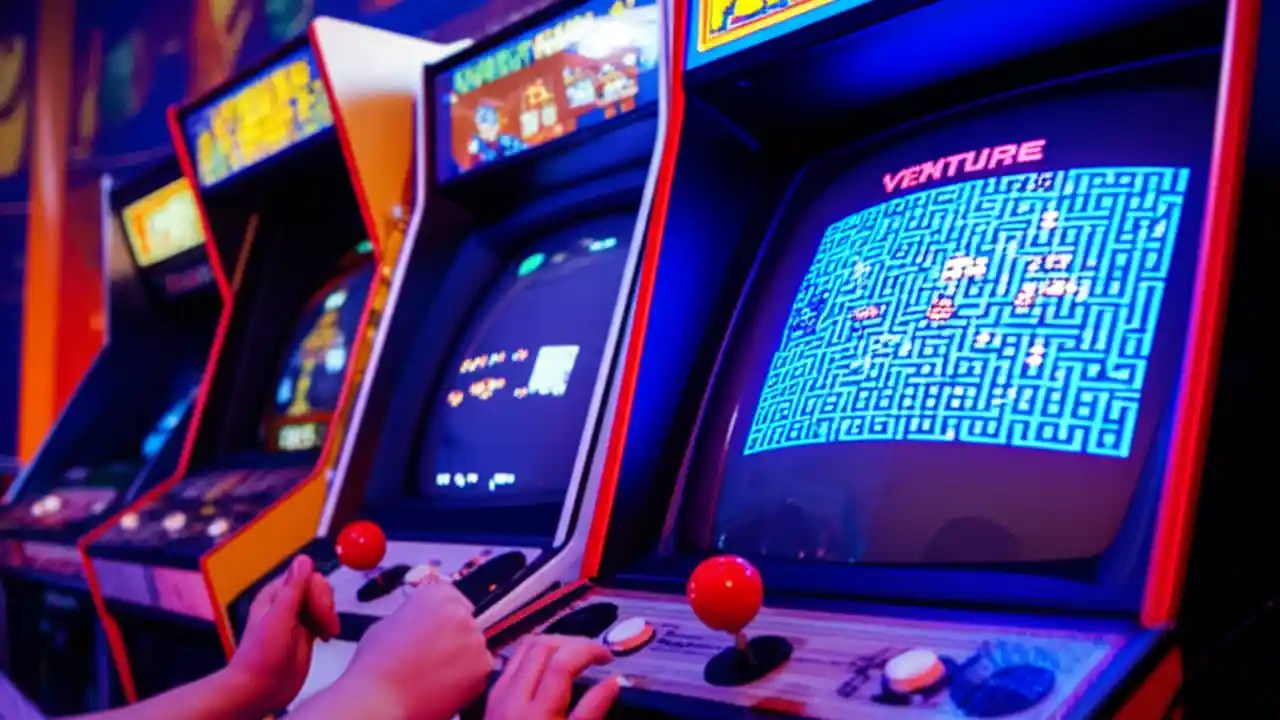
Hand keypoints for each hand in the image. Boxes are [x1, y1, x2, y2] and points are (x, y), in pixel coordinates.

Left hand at [225, 554, 339, 712]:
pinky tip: (327, 637)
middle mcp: (284, 602)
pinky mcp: (304, 632)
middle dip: (326, 604)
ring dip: (329, 614)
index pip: (307, 577)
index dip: (319, 593)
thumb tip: (304, 557)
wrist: (259, 690)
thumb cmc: (264, 654)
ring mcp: (295, 617)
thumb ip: (292, 589)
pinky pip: (322, 617)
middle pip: (317, 588)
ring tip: (328, 633)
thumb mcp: (279, 619)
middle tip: (327, 627)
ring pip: (321, 602)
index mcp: (274, 593)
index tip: (324, 614)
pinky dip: (328, 624)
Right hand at [331, 581, 491, 719]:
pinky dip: (467, 676)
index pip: (450, 594)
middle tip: (433, 652)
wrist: (379, 699)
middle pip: (466, 618)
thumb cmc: (375, 664)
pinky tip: (443, 684)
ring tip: (435, 671)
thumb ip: (415, 613)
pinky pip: (480, 667)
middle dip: (453, 633)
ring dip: (462, 654)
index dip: (442, 613)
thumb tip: (424, 619)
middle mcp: (460, 612)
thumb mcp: (389, 622)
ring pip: (474, 644)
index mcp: (436, 594)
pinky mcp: (483, 666)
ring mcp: (475, 639)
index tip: (436, 625)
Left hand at [486, 635, 623, 719]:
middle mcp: (512, 698)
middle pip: (542, 646)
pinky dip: (537, 653)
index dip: (590, 650)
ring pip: (526, 647)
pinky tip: (553, 666)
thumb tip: (614, 682)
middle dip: (574, 642)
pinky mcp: (493, 697)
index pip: (562, 662)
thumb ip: (592, 711)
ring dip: (555, 643)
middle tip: (596, 654)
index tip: (609, 658)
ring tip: (578, 655)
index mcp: (538, 715)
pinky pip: (515, 660)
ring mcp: (499, 695)